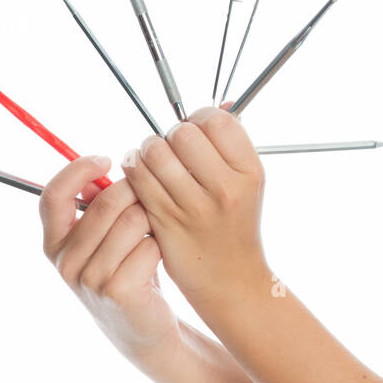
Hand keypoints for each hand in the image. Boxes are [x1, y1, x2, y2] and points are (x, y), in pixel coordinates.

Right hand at [39, 154, 180, 363]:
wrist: (144, 330)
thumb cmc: (128, 273)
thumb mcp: (104, 241)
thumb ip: (96, 207)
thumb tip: (99, 167)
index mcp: (54, 244)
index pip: (53, 195)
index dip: (78, 170)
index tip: (106, 160)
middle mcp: (65, 262)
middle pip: (106, 202)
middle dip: (137, 192)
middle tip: (154, 200)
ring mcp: (89, 279)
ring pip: (133, 221)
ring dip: (155, 219)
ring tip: (159, 230)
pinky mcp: (118, 291)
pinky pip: (150, 245)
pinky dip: (163, 245)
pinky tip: (163, 256)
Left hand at [121, 100, 269, 308]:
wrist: (231, 277)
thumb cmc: (235, 223)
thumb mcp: (247, 182)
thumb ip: (233, 144)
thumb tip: (225, 104)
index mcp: (249, 171)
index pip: (218, 121)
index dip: (200, 119)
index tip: (195, 132)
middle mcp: (225, 188)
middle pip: (182, 133)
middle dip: (170, 135)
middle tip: (172, 149)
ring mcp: (195, 206)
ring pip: (154, 152)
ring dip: (147, 150)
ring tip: (153, 161)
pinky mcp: (166, 221)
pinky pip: (138, 178)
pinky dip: (133, 169)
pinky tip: (140, 174)